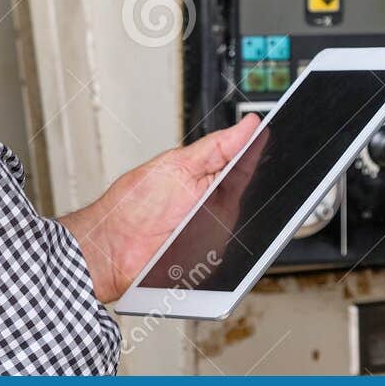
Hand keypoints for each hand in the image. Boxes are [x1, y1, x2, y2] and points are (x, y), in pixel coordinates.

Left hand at [60, 115, 259, 302]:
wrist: (111, 247)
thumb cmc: (135, 204)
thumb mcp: (177, 165)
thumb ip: (216, 148)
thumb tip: (249, 125)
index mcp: (210, 178)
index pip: (247, 163)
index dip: (261, 152)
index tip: (273, 138)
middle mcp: (217, 206)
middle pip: (252, 196)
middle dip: (252, 188)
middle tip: (224, 187)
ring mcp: (215, 234)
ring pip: (245, 226)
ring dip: (230, 220)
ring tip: (199, 216)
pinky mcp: (211, 260)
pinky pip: (230, 255)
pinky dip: (220, 246)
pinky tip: (199, 239)